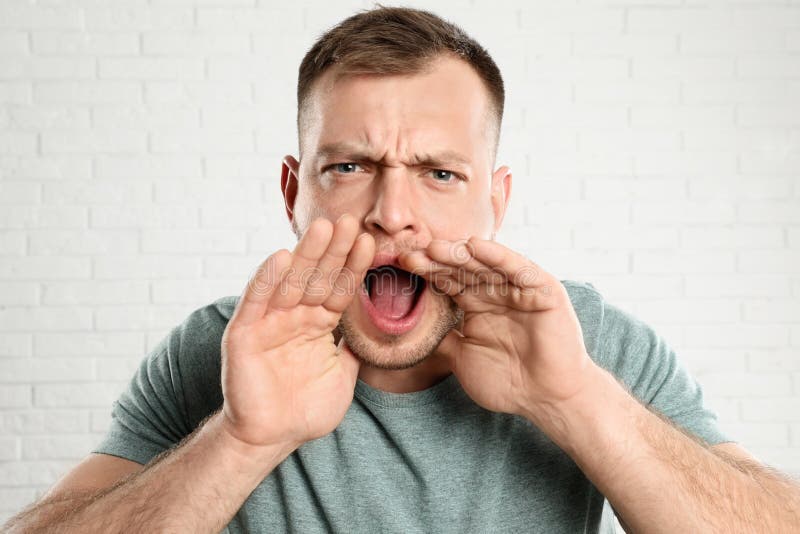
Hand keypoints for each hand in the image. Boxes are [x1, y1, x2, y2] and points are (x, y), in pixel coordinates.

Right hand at [220, 215, 374, 447]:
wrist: (270, 438)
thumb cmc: (305, 411)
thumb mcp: (342, 376)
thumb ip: (354, 349)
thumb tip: (376, 328)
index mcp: (318, 324)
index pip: (340, 289)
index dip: (354, 266)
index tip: (370, 242)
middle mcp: (294, 316)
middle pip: (318, 277)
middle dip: (334, 250)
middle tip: (350, 220)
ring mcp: (269, 322)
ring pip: (290, 281)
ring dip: (306, 254)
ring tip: (323, 228)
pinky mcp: (244, 332)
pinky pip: (256, 301)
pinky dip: (267, 279)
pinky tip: (281, 257)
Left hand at [399, 237, 597, 418]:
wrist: (548, 400)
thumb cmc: (508, 382)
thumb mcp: (461, 357)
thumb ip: (440, 338)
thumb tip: (406, 329)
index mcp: (477, 304)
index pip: (447, 282)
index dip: (425, 274)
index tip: (398, 268)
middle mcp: (496, 291)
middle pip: (462, 269)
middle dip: (436, 261)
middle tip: (410, 254)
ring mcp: (520, 289)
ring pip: (485, 265)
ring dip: (460, 255)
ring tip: (434, 248)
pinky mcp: (543, 290)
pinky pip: (518, 268)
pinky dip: (498, 256)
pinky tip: (475, 246)